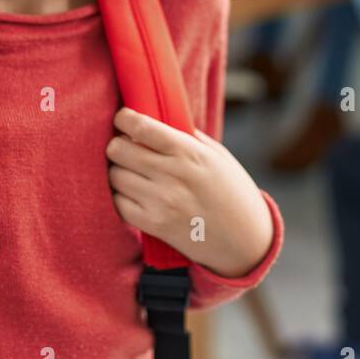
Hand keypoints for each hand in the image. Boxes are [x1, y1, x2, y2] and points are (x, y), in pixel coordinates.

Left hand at [106, 107, 272, 278]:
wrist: (244, 240)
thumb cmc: (232, 191)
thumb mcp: (217, 155)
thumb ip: (187, 136)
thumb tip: (155, 118)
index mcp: (190, 152)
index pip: (142, 127)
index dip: (124, 118)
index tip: (123, 119)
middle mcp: (173, 175)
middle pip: (119, 150)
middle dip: (118, 145)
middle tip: (125, 147)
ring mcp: (162, 202)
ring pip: (115, 176)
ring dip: (118, 171)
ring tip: (131, 172)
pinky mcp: (154, 225)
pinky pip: (118, 204)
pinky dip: (121, 196)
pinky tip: (133, 194)